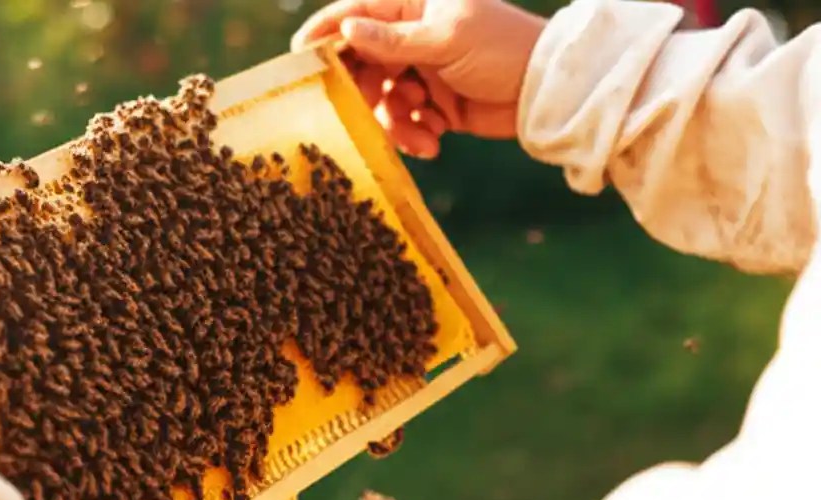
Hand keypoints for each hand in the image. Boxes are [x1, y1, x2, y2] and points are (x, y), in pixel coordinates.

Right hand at [292, 0, 546, 158]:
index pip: (357, 13)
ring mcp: (420, 71)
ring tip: (423, 132)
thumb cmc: (503, 49)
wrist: (546, 93)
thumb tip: (347, 30)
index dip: (326, 33)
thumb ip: (394, 39)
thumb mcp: (447, 39)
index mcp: (414, 6)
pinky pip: (403, 122)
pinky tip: (435, 141)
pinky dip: (414, 135)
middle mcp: (411, 37)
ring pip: (381, 99)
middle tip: (366, 109)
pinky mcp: (431, 105)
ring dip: (395, 121)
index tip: (299, 57)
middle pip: (362, 63)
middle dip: (364, 92)